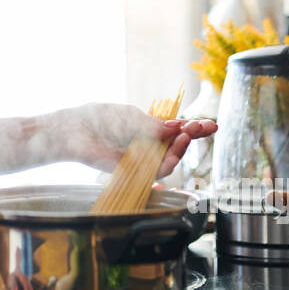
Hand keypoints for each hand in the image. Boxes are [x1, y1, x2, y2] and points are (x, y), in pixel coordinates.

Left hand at [66, 102, 216, 180]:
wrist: (75, 131)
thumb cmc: (99, 119)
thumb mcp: (131, 117)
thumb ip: (154, 126)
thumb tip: (178, 127)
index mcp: (149, 131)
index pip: (177, 132)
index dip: (196, 129)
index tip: (213, 125)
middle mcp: (148, 147)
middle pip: (177, 147)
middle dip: (191, 137)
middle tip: (198, 128)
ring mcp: (142, 160)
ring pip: (170, 161)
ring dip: (181, 149)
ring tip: (185, 136)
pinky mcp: (133, 172)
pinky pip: (156, 172)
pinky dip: (168, 162)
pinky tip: (173, 150)